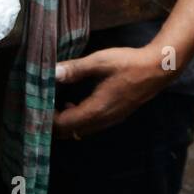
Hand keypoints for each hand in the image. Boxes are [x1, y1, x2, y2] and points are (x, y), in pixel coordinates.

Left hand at [50, 45, 170, 139]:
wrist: (157, 69)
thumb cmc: (127, 63)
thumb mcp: (99, 61)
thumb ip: (75, 69)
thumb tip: (51, 72)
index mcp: (97, 109)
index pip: (66, 124)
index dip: (49, 119)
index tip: (36, 105)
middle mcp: (104, 120)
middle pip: (72, 132)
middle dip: (54, 124)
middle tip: (40, 108)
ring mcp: (111, 120)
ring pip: (82, 130)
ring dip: (66, 123)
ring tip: (52, 106)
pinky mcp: (116, 115)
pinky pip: (91, 125)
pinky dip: (77, 120)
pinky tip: (72, 104)